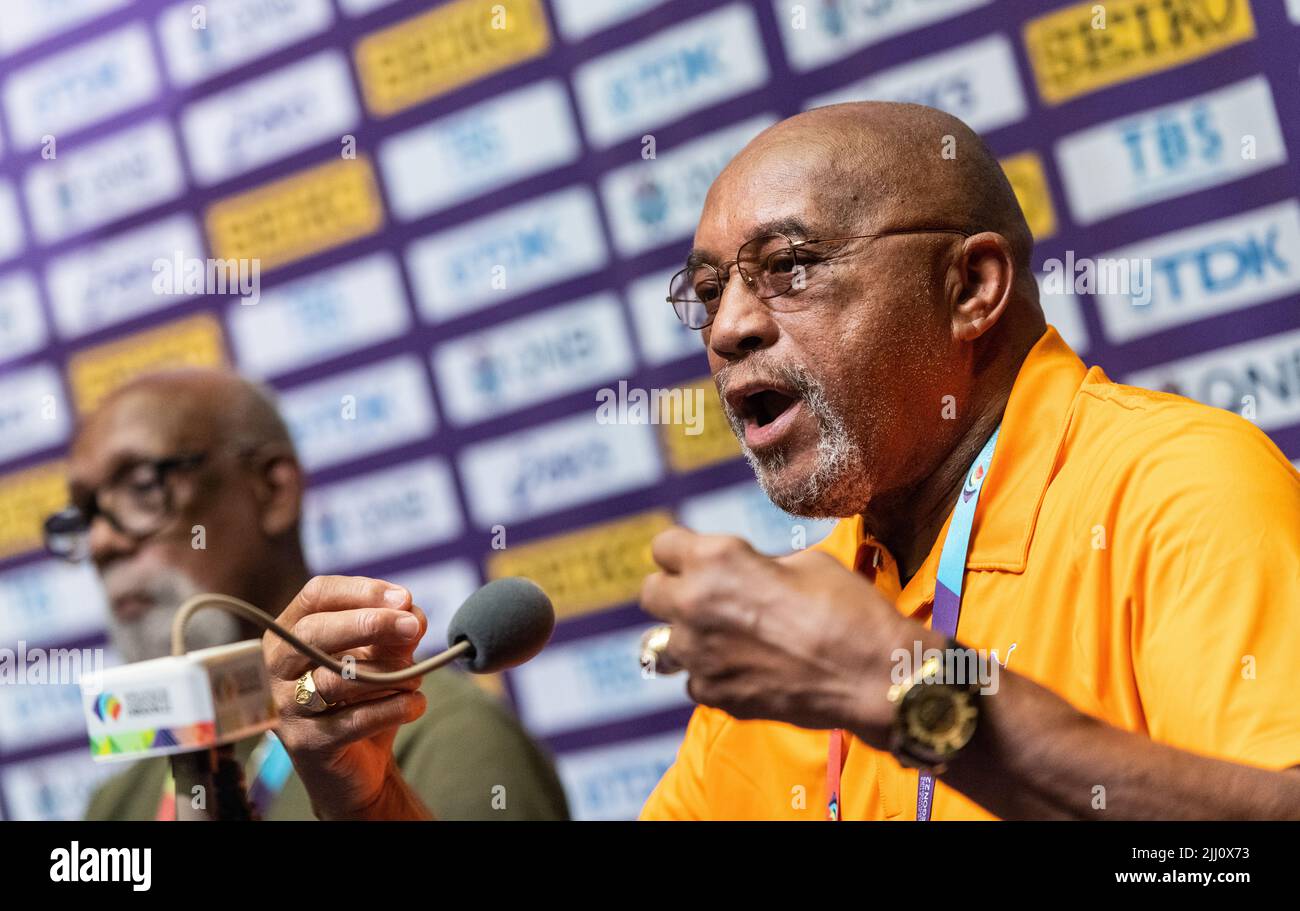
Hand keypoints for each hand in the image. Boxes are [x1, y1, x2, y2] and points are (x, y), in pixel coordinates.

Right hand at [264, 575, 429, 819]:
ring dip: (388, 674)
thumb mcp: (381, 657)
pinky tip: (415, 704)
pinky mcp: (305, 744)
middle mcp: (276, 668)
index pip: (315, 596)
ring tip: (415, 678)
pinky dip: (394, 708)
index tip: (403, 598)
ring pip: (336, 679)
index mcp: (289, 633)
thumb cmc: (363, 699)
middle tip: (412, 627)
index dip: (360, 591)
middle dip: (369, 624)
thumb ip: (395, 633)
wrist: (357, 765)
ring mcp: (285, 708)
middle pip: (314, 633)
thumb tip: (413, 614)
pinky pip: (354, 719)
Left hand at [640, 526, 932, 746]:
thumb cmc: (848, 609)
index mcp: (715, 560)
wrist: (872, 675)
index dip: (685, 552)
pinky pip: (693, 680)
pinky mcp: (714, 694)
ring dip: (687, 637)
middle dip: (675, 592)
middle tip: (707, 598)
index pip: (663, 546)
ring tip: (723, 639)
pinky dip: (712, 675)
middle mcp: (695, 605)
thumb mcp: (803, 562)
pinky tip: (744, 670)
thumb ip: (757, 566)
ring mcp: (699, 655)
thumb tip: (746, 575)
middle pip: (650, 593)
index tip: (699, 559)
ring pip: (662, 643)